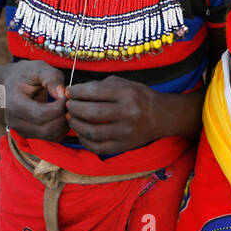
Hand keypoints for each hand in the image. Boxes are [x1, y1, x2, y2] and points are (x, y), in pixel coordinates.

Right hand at [1, 60, 68, 140]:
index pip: (40, 115)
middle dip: (64, 116)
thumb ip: (51, 77)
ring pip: (51, 135)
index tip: (66, 94)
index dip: (59, 107)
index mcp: (14, 104)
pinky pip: (52, 137)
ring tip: (66, 106)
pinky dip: (62, 128)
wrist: (9, 84)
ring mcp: (22, 130)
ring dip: (64, 123)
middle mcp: (15, 122)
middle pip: (47, 129)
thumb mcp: (37, 68)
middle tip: (70, 101)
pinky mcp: (30, 134)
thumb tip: (63, 94)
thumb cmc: (25, 74)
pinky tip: (62, 113)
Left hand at [65, 77, 197, 154]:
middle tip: (68, 105)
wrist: (162, 116)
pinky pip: (97, 147)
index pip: (94, 92)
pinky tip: (81, 133)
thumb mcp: (124, 83)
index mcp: (128, 93)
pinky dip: (84, 140)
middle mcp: (128, 113)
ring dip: (76, 124)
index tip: (70, 92)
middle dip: (73, 108)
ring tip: (71, 118)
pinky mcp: (123, 146)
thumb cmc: (139, 97)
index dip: (77, 92)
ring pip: (91, 131)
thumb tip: (74, 92)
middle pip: (91, 112)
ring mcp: (126, 132)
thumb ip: (100, 86)